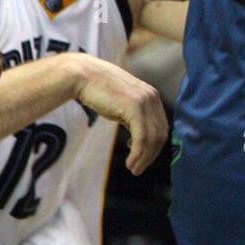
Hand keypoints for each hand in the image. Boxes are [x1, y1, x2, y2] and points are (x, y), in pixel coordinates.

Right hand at [76, 57, 167, 174]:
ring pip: (153, 138)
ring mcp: (144, 100)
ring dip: (144, 158)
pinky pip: (142, 137)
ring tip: (133, 169)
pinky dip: (138, 153)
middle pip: (160, 134)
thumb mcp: (122, 105)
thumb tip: (139, 140)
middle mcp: (152, 97)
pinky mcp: (134, 106)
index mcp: (151, 96)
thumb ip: (134, 118)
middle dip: (151, 155)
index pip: (161, 126)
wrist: (83, 76)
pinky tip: (130, 162)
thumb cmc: (99, 92)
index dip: (154, 146)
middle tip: (138, 169)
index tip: (142, 158)